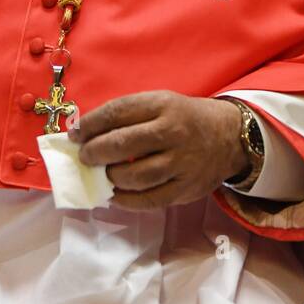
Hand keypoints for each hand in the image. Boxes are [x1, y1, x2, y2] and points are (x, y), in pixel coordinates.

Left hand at [71, 91, 246, 209]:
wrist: (229, 136)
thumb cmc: (183, 119)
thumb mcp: (159, 103)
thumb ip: (126, 115)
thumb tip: (85, 134)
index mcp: (163, 105)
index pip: (117, 113)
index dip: (90, 125)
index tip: (75, 134)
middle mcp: (173, 132)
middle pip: (122, 145)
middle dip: (94, 152)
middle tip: (85, 156)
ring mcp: (181, 163)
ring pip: (134, 176)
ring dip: (109, 177)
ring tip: (102, 174)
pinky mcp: (186, 189)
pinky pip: (149, 200)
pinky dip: (126, 200)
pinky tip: (115, 195)